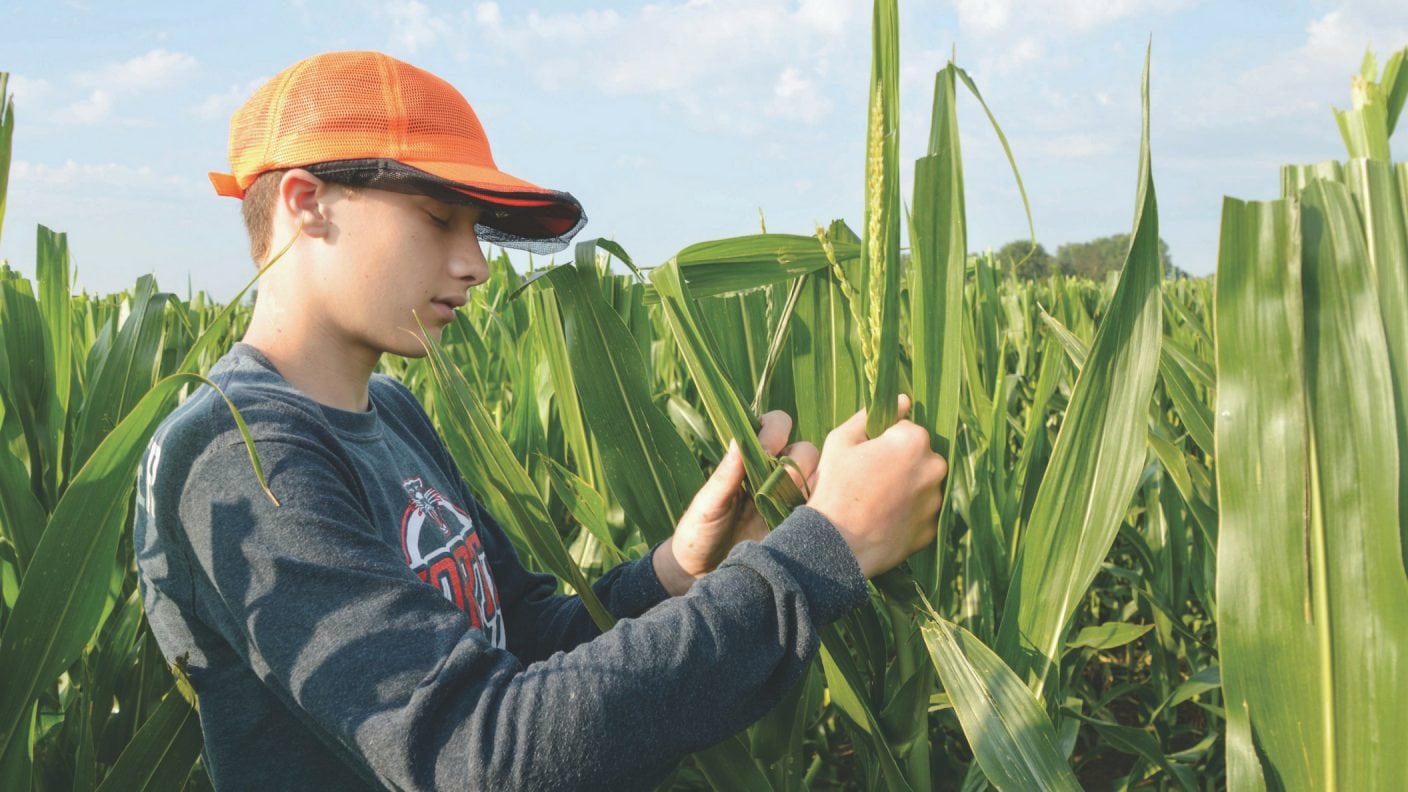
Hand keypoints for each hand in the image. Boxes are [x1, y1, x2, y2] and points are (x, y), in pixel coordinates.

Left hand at [654, 411, 819, 596]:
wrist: (700, 577)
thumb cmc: (697, 535)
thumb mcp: (706, 507)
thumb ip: (724, 477)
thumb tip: (739, 441)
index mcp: (751, 461)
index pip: (776, 426)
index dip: (776, 431)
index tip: (765, 450)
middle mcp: (775, 477)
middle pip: (806, 450)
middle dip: (796, 460)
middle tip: (777, 481)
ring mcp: (791, 502)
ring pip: (820, 478)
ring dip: (810, 485)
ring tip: (789, 505)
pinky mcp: (801, 529)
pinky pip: (823, 512)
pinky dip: (821, 511)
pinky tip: (805, 523)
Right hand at [806, 394, 946, 577]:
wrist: (837, 545)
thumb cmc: (835, 488)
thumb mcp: (840, 442)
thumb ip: (869, 416)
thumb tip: (902, 400)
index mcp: (914, 440)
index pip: (905, 429)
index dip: (882, 441)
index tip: (865, 458)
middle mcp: (934, 468)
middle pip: (919, 457)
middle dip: (900, 463)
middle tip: (870, 481)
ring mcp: (935, 501)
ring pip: (922, 486)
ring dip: (906, 489)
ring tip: (876, 503)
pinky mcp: (932, 530)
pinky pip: (921, 514)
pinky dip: (907, 515)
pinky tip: (884, 520)